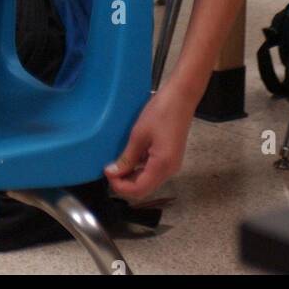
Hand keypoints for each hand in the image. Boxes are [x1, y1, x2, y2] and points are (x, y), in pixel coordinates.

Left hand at [104, 85, 194, 201]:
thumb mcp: (139, 134)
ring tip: (117, 163)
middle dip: (125, 184)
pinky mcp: (171, 158)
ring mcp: (171, 165)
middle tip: (110, 169)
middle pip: (144, 189)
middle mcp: (169, 171)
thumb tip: (113, 173)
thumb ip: (127, 158)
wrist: (182, 97)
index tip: (107, 173)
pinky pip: (153, 172)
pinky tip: (131, 157)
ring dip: (132, 177)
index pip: (138, 190)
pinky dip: (140, 170)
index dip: (120, 187)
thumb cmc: (161, 112)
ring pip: (148, 182)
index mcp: (162, 166)